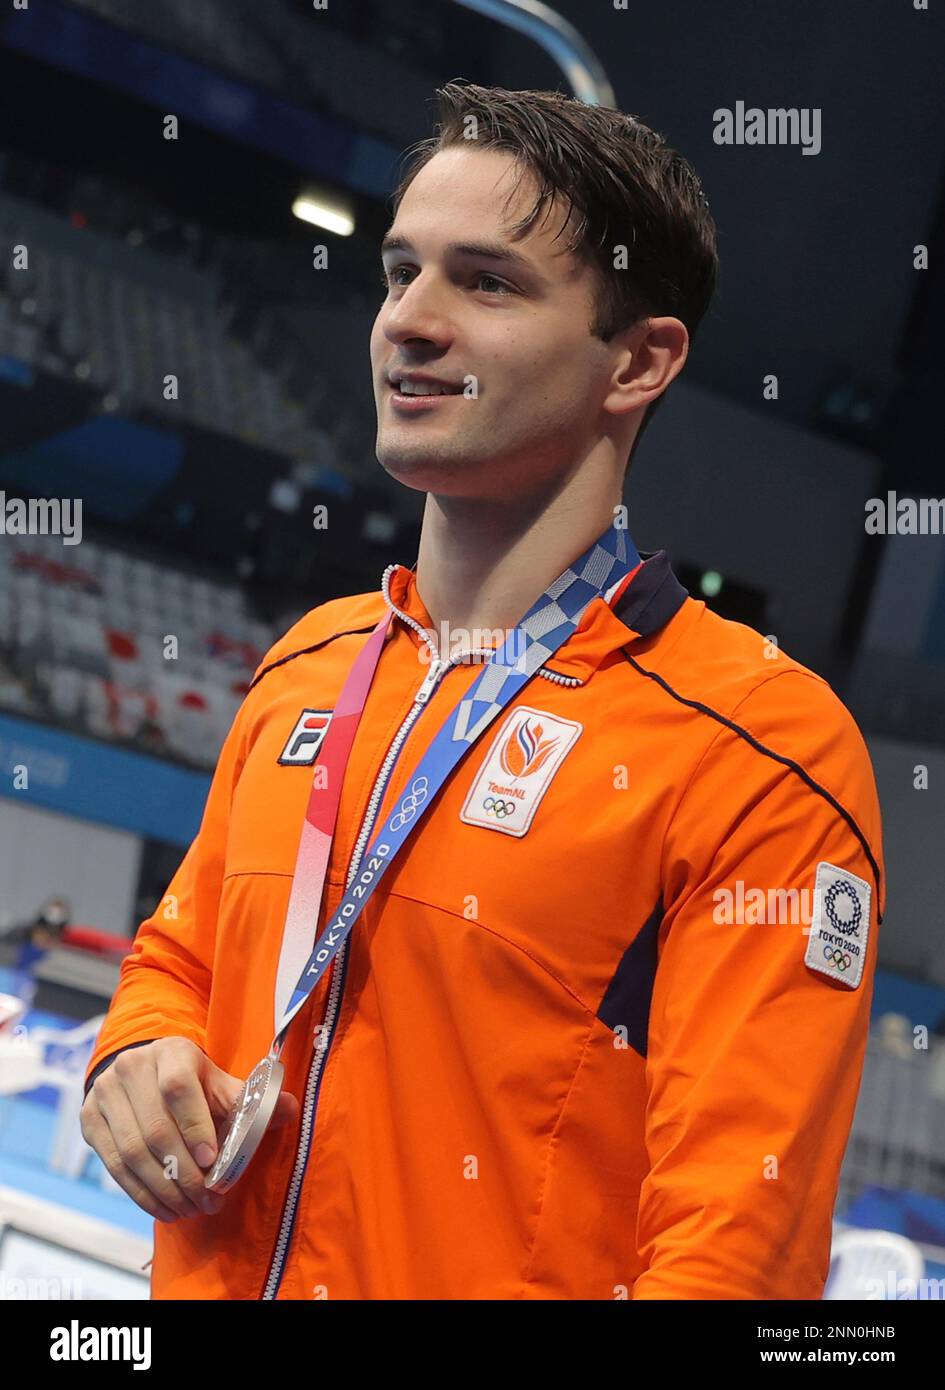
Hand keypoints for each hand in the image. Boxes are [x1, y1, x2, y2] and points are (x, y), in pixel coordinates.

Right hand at [80, 1038, 298, 1222]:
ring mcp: (105, 1094)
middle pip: (155, 1129)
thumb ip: (251, 1100)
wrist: (142, 1072)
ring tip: (190, 1209)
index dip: (195, 1127)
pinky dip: (141, 1193)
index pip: (179, 1088)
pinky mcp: (89, 1121)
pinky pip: (114, 1166)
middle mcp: (132, 1068)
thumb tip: (288, 1109)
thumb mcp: (219, 1083)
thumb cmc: (191, 1082)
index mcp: (171, 1053)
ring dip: (163, 1190)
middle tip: (208, 1200)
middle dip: (183, 1173)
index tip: (211, 1162)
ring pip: (132, 1153)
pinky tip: (165, 1208)